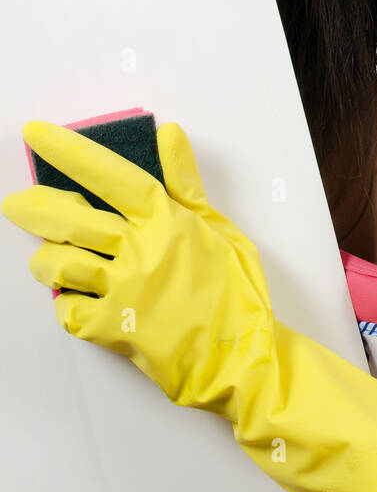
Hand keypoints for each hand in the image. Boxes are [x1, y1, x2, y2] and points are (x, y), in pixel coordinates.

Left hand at [0, 119, 274, 412]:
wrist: (240, 357)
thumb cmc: (237, 293)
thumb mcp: (221, 229)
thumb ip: (186, 184)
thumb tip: (169, 134)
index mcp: (168, 222)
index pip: (112, 177)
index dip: (72, 153)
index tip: (37, 135)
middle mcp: (140, 251)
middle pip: (71, 219)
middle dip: (35, 208)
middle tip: (16, 204)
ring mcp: (123, 291)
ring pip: (59, 264)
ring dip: (46, 260)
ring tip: (48, 260)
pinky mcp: (112, 329)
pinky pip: (67, 309)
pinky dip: (65, 302)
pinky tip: (76, 299)